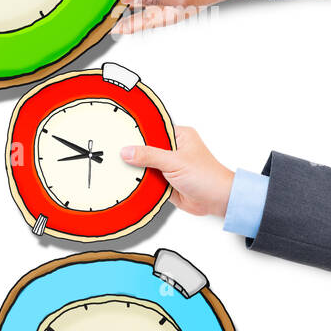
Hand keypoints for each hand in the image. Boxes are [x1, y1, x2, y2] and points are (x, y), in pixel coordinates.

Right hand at [119, 126, 233, 217]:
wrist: (217, 201)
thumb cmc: (207, 177)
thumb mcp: (175, 162)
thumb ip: (149, 156)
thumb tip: (127, 151)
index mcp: (179, 136)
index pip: (153, 129)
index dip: (136, 132)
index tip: (118, 135)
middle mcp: (173, 149)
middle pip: (146, 147)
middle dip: (133, 152)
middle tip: (113, 152)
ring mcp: (168, 166)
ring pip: (145, 164)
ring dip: (136, 169)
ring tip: (115, 166)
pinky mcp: (165, 181)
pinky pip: (147, 179)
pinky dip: (139, 181)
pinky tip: (126, 180)